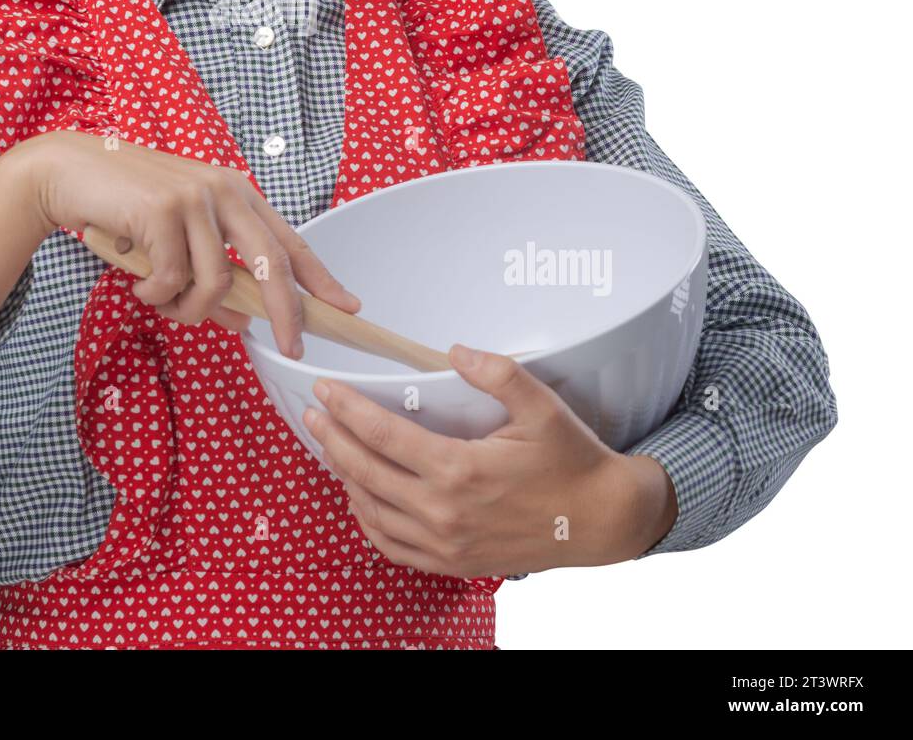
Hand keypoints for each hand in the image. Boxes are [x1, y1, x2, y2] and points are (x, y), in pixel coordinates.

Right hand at [9, 129, 359, 358]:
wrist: (70, 172)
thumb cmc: (124, 206)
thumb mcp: (177, 240)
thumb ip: (212, 274)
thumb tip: (242, 321)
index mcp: (235, 193)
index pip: (289, 240)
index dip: (320, 277)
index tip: (347, 307)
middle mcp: (223, 190)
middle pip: (272, 262)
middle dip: (284, 312)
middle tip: (288, 346)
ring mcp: (194, 198)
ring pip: (216, 282)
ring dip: (188, 309)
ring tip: (160, 300)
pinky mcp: (163, 211)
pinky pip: (172, 280)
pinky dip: (155, 296)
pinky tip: (138, 285)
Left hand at [302, 345, 677, 576]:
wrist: (602, 521)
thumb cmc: (571, 460)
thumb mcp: (542, 405)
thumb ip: (497, 372)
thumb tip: (454, 351)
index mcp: (459, 470)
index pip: (382, 436)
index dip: (346, 410)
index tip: (323, 390)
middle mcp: (443, 512)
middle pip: (365, 472)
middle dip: (331, 439)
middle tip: (312, 414)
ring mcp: (445, 544)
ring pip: (371, 512)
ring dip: (344, 477)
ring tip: (330, 447)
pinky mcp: (453, 564)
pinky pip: (392, 547)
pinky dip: (367, 521)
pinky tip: (360, 497)